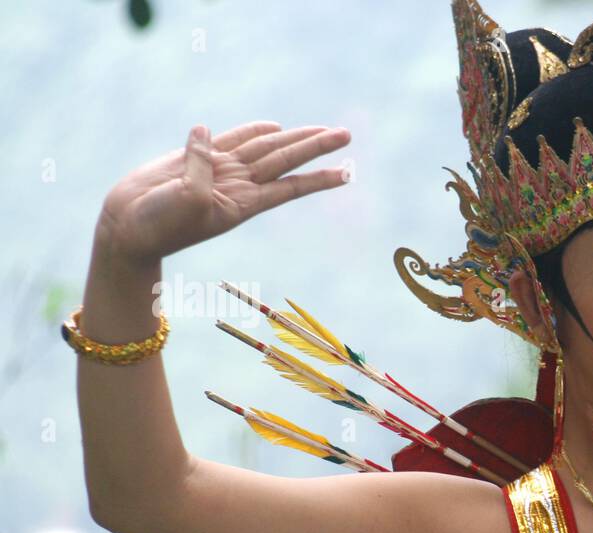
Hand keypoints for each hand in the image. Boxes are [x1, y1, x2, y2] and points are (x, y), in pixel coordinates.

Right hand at [96, 121, 350, 262]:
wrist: (127, 227)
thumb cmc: (160, 223)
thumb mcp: (188, 197)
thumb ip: (202, 164)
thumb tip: (205, 131)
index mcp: (244, 203)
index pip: (291, 185)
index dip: (320, 177)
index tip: (348, 173)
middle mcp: (239, 185)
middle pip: (285, 159)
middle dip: (317, 147)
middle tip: (347, 134)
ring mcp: (220, 171)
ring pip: (264, 147)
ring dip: (294, 137)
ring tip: (322, 130)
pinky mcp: (197, 158)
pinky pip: (232, 140)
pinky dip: (253, 131)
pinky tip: (274, 128)